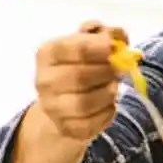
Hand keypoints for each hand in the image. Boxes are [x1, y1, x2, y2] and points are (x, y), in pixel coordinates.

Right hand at [33, 21, 123, 142]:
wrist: (66, 101)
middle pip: (79, 77)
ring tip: (113, 86)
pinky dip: (107, 113)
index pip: (71, 48)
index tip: (113, 47)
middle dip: (105, 72)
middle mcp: (44, 80)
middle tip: (118, 69)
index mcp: (47, 53)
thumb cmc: (82, 65)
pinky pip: (92, 124)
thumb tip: (117, 35)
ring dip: (107, 93)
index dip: (96, 47)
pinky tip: (109, 104)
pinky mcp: (65, 128)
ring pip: (85, 103)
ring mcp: (52, 107)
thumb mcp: (91, 43)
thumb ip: (104, 34)